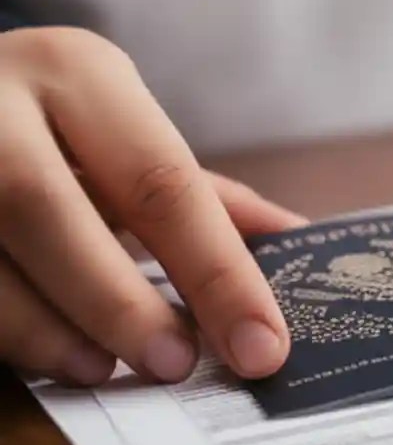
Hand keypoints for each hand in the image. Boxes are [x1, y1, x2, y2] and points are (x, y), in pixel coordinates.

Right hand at [0, 27, 304, 385]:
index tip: (262, 346)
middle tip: (175, 365)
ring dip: (41, 327)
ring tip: (100, 370)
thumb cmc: (49, 122)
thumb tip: (301, 246)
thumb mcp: (122, 135)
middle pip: (49, 208)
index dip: (218, 273)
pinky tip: (39, 359)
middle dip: (119, 300)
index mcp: (78, 74)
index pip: (164, 183)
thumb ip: (205, 197)